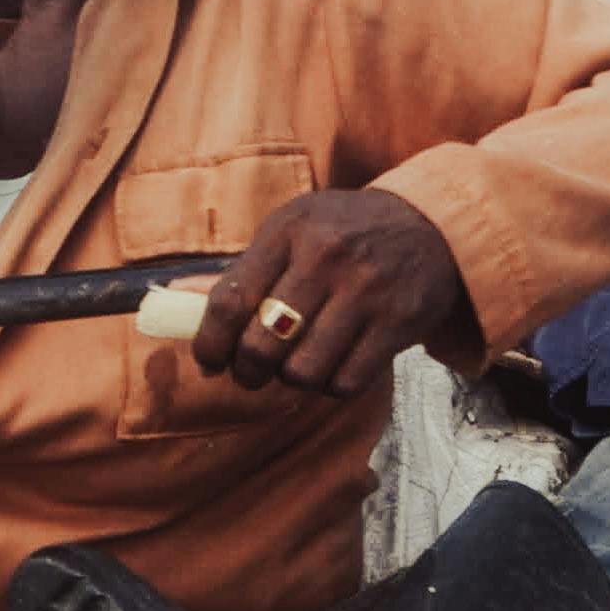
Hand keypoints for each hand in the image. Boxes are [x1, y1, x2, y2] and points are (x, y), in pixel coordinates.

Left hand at [190, 189, 471, 397]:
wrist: (434, 224)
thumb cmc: (348, 230)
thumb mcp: (294, 229)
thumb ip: (242, 268)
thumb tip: (176, 299)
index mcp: (291, 231)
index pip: (230, 300)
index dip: (209, 343)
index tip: (209, 361)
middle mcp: (327, 258)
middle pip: (262, 344)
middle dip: (247, 371)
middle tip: (250, 373)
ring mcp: (365, 292)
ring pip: (303, 371)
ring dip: (292, 380)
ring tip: (296, 367)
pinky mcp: (397, 324)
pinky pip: (345, 382)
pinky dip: (330, 386)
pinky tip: (332, 367)